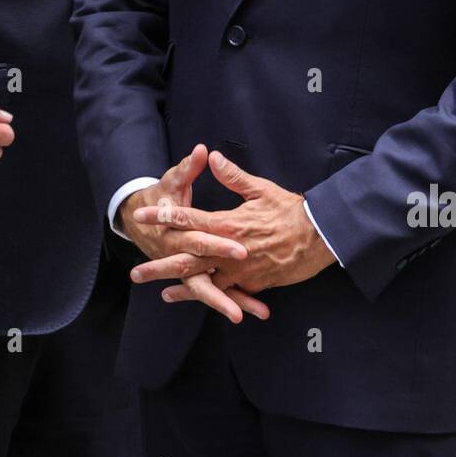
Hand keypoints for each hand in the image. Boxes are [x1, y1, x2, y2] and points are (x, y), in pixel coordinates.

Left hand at [130, 150, 334, 318]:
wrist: (320, 238)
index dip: (164, 217)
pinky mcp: (253, 283)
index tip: (142, 215)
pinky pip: (227, 292)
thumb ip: (234, 176)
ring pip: (204, 281)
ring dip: (180, 287)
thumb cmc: (291, 211)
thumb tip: (213, 157)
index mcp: (228, 224)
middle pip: (188, 259)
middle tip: (135, 273)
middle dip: (160, 265)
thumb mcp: (262, 189)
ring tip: (158, 291)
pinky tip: (197, 299)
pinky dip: (210, 297)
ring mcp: (240, 270)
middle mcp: (229, 251)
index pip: (188, 219)